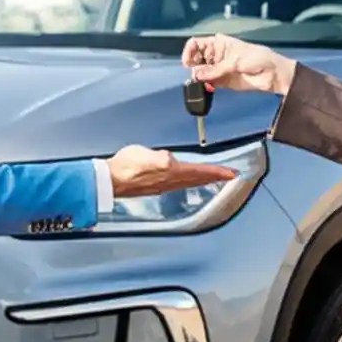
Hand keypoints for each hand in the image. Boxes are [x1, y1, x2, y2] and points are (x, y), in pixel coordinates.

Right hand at [107, 145, 235, 198]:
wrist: (110, 180)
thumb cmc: (124, 167)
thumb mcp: (143, 156)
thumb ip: (158, 159)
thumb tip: (169, 159)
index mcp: (171, 172)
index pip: (199, 171)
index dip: (216, 172)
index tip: (231, 173)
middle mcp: (170, 181)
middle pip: (199, 179)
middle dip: (215, 177)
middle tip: (230, 176)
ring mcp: (164, 185)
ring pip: (191, 182)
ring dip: (205, 179)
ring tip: (215, 177)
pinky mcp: (157, 185)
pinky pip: (182, 183)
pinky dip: (192, 180)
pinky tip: (189, 179)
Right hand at [181, 33, 296, 95]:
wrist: (272, 74)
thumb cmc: (258, 58)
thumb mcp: (236, 61)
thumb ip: (216, 69)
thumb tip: (197, 74)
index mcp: (218, 43)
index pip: (196, 43)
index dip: (189, 52)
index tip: (188, 62)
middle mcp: (215, 55)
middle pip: (195, 59)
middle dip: (194, 67)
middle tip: (197, 75)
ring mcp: (218, 69)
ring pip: (200, 72)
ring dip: (199, 78)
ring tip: (203, 83)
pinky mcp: (222, 81)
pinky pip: (208, 83)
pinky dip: (205, 86)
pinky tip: (207, 88)